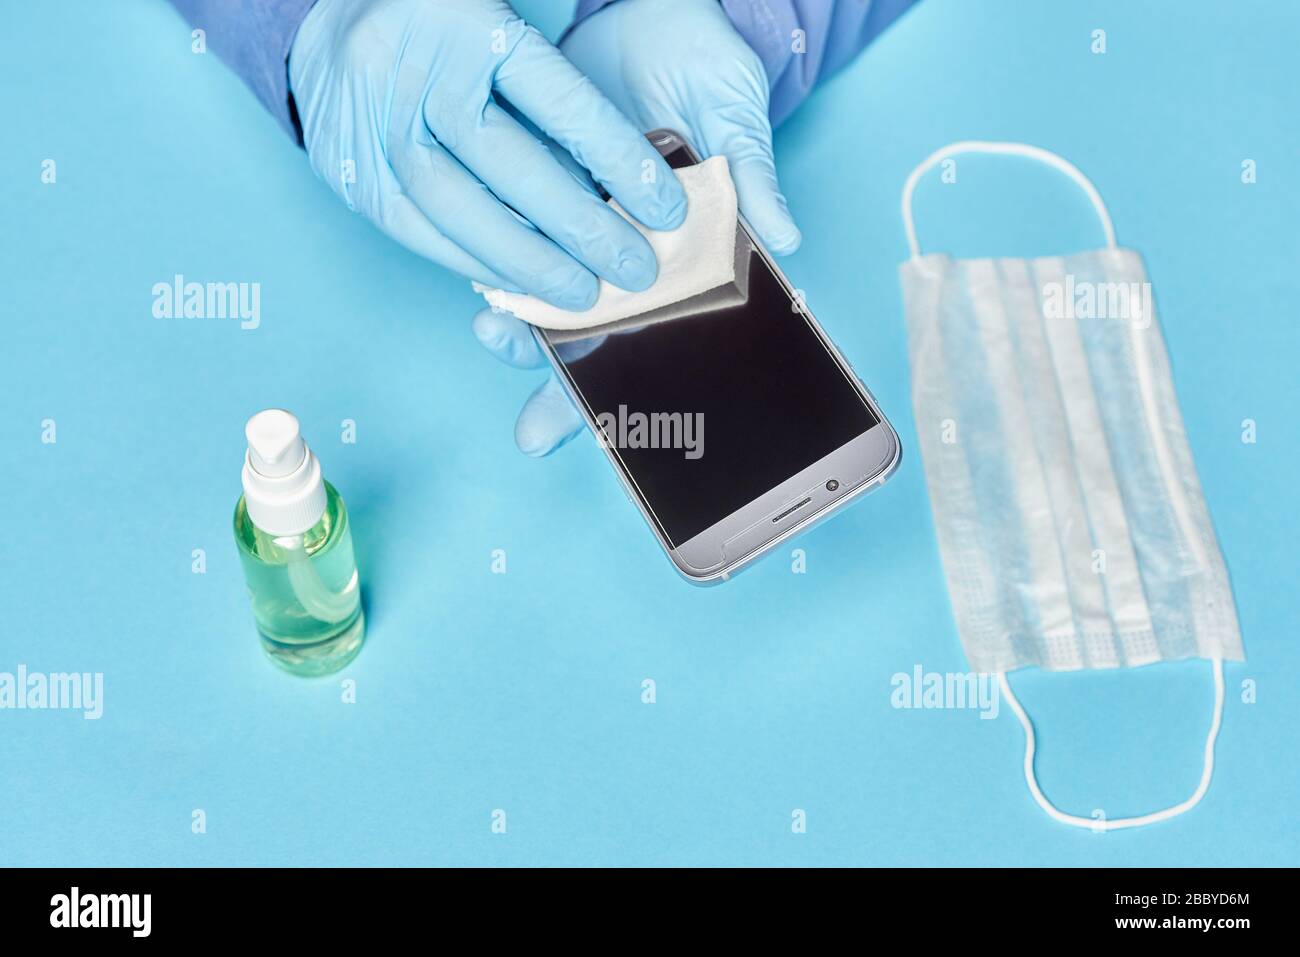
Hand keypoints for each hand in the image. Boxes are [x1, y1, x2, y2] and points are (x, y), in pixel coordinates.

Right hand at [288, 0, 687, 308]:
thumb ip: (552, 85)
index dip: (620, 160)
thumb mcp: (500, 16)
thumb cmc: (439, 17)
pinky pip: (415, 228)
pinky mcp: (346, 167)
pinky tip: (517, 286)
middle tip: (636, 270)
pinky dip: (470, 261)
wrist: (326, 9)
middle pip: (511, 165)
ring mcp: (373, 123)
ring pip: (458, 208)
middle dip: (581, 228)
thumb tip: (618, 176)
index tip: (667, 208)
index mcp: (468, 23)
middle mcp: (416, 71)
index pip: (560, 102)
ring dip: (528, 262)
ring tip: (584, 296)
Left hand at [475, 0, 796, 454]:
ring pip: (548, 295)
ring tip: (495, 337)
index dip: (636, 385)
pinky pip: (511, 236)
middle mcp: (627, 251)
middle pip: (596, 334)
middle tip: (536, 425)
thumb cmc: (704, 63)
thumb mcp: (735, 112)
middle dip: (562, 385)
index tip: (617, 428)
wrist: (647, 6)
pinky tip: (478, 286)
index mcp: (682, 252)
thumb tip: (786, 240)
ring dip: (522, 329)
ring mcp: (578, 223)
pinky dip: (495, 263)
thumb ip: (752, 175)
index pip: (662, 333)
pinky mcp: (535, 185)